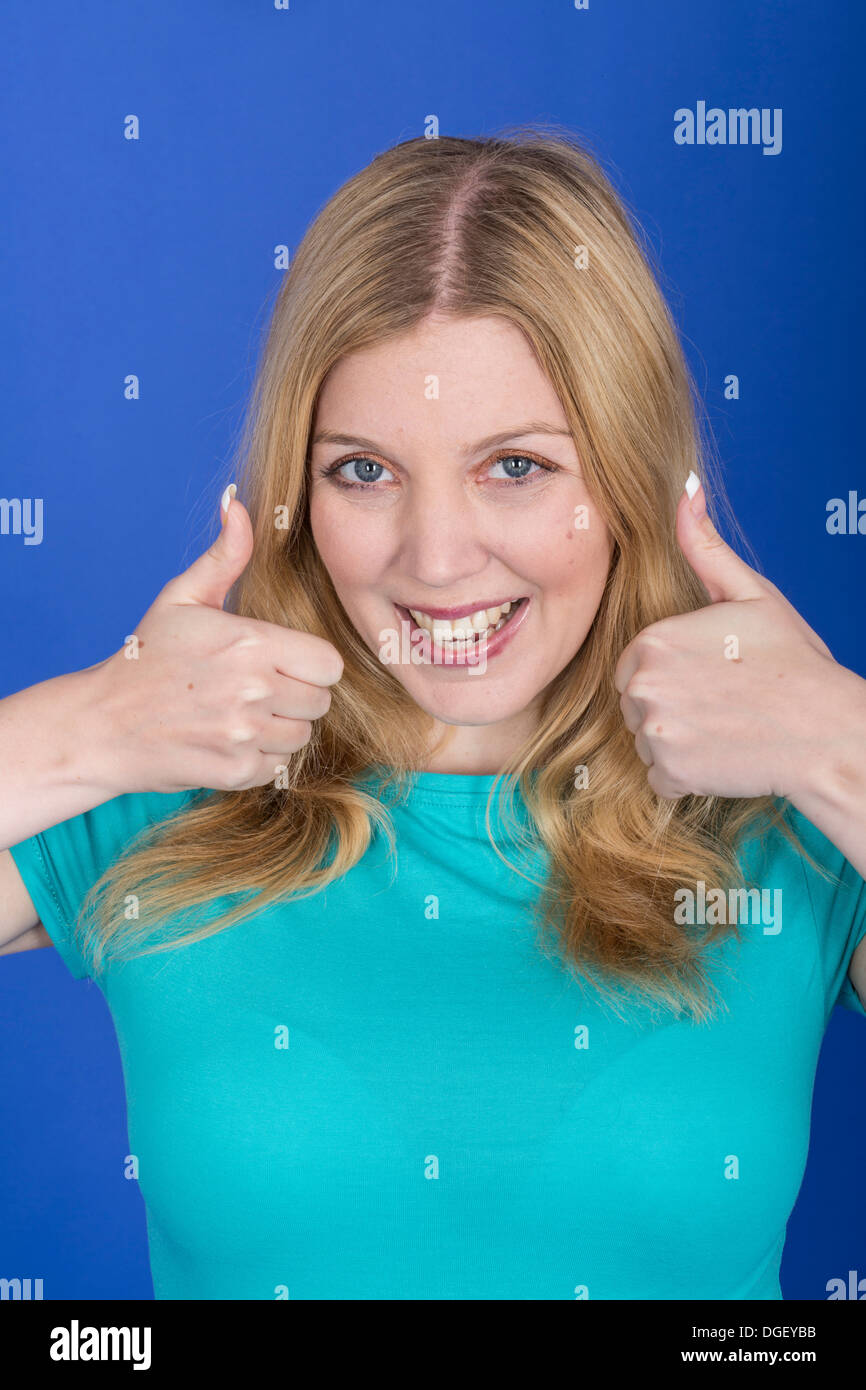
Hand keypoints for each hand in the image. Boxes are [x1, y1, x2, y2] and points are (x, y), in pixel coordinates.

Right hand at [89, 486, 343, 795]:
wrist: (102, 723)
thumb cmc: (146, 656)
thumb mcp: (182, 598)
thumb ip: (224, 555)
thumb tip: (237, 504)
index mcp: (250, 643)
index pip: (329, 663)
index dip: (310, 663)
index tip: (284, 661)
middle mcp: (253, 691)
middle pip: (320, 700)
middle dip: (297, 694)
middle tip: (257, 687)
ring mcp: (243, 734)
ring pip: (302, 735)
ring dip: (281, 726)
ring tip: (241, 712)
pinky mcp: (235, 771)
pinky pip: (278, 764)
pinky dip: (260, 755)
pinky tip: (228, 737)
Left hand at [614, 476, 835, 801]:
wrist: (826, 731)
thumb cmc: (793, 663)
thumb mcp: (751, 595)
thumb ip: (705, 548)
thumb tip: (685, 489)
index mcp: (652, 640)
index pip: (635, 663)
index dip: (673, 670)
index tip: (712, 673)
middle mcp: (643, 685)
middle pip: (634, 701)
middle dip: (669, 704)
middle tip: (723, 701)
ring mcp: (653, 731)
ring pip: (645, 739)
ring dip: (677, 739)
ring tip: (726, 726)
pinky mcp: (669, 772)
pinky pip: (660, 776)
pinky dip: (686, 774)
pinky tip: (724, 754)